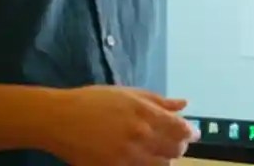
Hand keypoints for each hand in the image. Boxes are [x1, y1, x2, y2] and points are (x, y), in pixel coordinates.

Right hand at [41, 85, 198, 164]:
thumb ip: (158, 101)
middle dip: (179, 145)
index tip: (193, 133)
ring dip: (164, 158)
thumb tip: (183, 104)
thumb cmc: (93, 101)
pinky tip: (141, 159)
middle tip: (174, 141)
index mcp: (146, 114)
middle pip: (175, 150)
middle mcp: (141, 136)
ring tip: (156, 151)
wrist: (60, 120)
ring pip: (162, 165)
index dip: (191, 133)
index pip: (181, 129)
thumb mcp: (128, 94)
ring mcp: (128, 157)